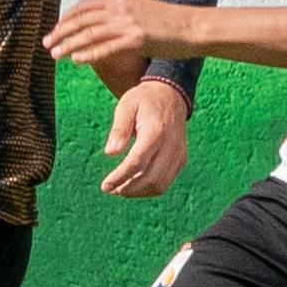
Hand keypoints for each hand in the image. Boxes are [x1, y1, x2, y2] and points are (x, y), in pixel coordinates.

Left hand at [46, 0, 183, 75]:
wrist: (193, 27)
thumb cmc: (170, 24)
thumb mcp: (142, 13)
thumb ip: (122, 17)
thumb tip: (107, 28)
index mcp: (120, 0)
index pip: (84, 7)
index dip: (66, 18)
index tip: (55, 29)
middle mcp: (121, 9)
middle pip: (81, 19)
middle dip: (60, 31)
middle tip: (46, 43)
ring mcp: (128, 23)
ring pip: (89, 34)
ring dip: (68, 44)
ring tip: (55, 55)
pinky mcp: (137, 39)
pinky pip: (106, 47)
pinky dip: (88, 53)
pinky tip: (76, 60)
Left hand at [98, 82, 186, 200]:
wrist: (170, 95)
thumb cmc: (144, 101)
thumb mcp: (126, 106)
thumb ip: (119, 129)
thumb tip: (110, 152)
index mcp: (156, 132)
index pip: (137, 162)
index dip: (120, 177)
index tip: (105, 186)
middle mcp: (171, 146)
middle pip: (150, 179)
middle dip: (128, 189)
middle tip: (111, 190)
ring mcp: (178, 154)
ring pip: (160, 185)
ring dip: (139, 192)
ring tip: (121, 189)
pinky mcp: (181, 159)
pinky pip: (166, 181)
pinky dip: (149, 188)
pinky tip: (134, 184)